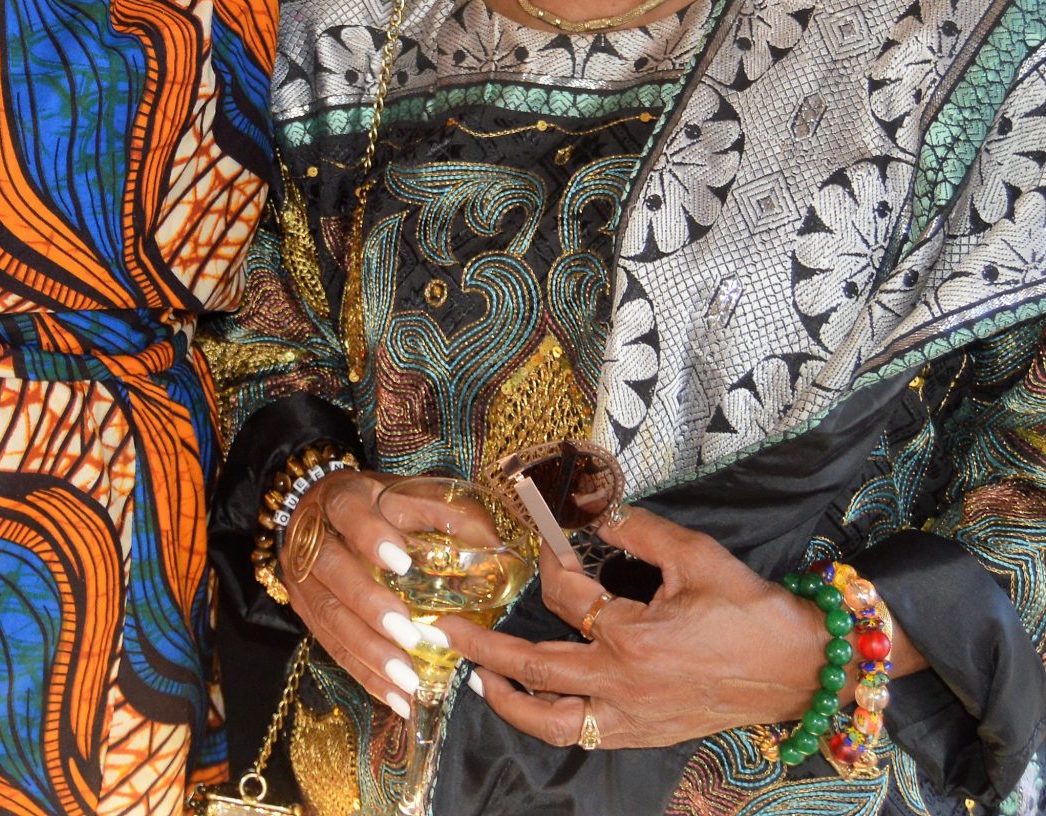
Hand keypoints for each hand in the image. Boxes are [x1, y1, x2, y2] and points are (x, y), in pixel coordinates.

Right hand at [279, 470, 464, 722]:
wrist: (323, 514)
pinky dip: (363, 673)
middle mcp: (311, 536)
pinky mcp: (304, 611)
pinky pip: (330, 646)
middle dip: (368, 605)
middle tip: (408, 635)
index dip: (369, 535)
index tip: (402, 563)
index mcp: (340, 496)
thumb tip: (492, 545)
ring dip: (368, 651)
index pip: (347, 510)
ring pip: (328, 615)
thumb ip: (445, 513)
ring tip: (406, 680)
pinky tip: (394, 696)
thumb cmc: (378, 508)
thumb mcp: (407, 495)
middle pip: (331, 569)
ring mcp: (301, 577)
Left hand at [441, 506, 827, 749]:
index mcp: (632, 638)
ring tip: (478, 681)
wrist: (803, 670)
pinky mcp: (649, 733)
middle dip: (484, 650)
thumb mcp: (695, 555)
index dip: (547, 561)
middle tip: (444, 632)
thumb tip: (595, 512)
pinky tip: (538, 705)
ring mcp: (636, 717)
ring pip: (557, 723)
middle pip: (536, 671)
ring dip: (511, 703)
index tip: (537, 538)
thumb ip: (638, 530)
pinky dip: (555, 722)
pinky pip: (589, 736)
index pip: (565, 596)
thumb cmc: (752, 612)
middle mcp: (624, 685)